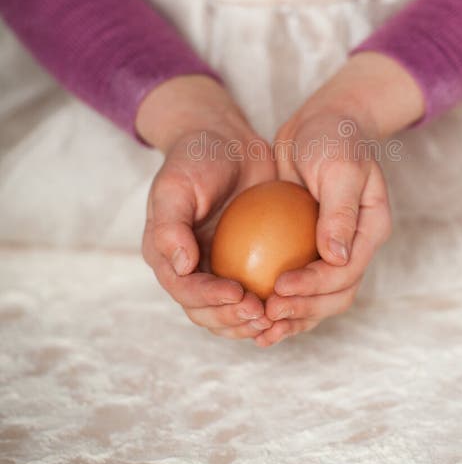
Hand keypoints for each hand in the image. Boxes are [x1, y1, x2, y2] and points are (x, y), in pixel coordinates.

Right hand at [137, 75, 277, 339]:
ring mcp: (217, 270)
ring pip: (231, 312)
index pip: (185, 291)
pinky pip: (257, 293)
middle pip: (206, 312)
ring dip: (251, 322)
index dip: (210, 300)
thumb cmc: (196, 158)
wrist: (227, 141)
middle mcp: (188, 270)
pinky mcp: (245, 265)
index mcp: (166, 256)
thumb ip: (170, 226)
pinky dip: (271, 305)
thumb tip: (182, 267)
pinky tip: (293, 304)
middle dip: (232, 320)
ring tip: (276, 317)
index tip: (240, 295)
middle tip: (263, 313)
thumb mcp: (176, 184)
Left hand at [254, 53, 422, 346]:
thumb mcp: (339, 168)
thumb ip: (339, 213)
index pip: (346, 273)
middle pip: (334, 296)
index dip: (314, 287)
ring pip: (316, 299)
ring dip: (290, 318)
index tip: (279, 287)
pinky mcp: (307, 250)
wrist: (319, 122)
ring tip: (259, 329)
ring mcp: (331, 251)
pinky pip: (295, 284)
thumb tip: (336, 258)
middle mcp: (354, 248)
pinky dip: (277, 300)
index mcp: (370, 232)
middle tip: (266, 313)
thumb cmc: (332, 137)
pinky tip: (249, 309)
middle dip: (302, 311)